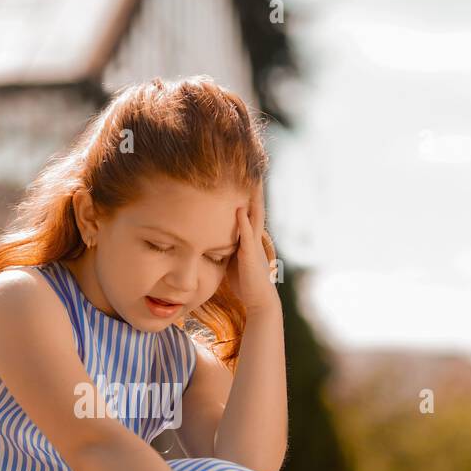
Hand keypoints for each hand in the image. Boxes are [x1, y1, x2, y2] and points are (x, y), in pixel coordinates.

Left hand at [223, 179, 279, 313]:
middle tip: (251, 168)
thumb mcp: (232, 260)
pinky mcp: (250, 256)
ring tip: (250, 180)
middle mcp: (253, 238)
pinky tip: (239, 209)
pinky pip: (247, 236)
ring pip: (254, 217)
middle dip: (253, 189)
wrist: (259, 301)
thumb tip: (212, 240)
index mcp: (249, 238)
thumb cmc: (245, 283)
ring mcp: (253, 246)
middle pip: (255, 208)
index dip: (246, 194)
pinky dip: (243, 222)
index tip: (240, 176)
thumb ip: (226, 247)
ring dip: (252, 199)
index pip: (248, 211)